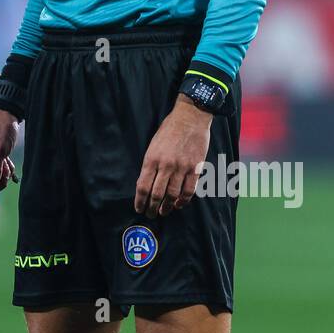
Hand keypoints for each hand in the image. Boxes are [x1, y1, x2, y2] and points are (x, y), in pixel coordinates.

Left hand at [133, 95, 212, 217]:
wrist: (190, 118)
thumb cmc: (169, 130)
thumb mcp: (153, 145)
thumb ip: (150, 164)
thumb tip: (147, 184)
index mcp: (151, 159)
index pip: (143, 186)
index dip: (140, 201)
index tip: (139, 208)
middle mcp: (165, 165)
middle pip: (157, 194)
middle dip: (152, 207)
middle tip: (151, 214)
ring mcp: (181, 167)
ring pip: (173, 195)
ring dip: (168, 207)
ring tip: (164, 211)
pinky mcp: (195, 168)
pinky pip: (189, 190)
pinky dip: (184, 200)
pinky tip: (179, 204)